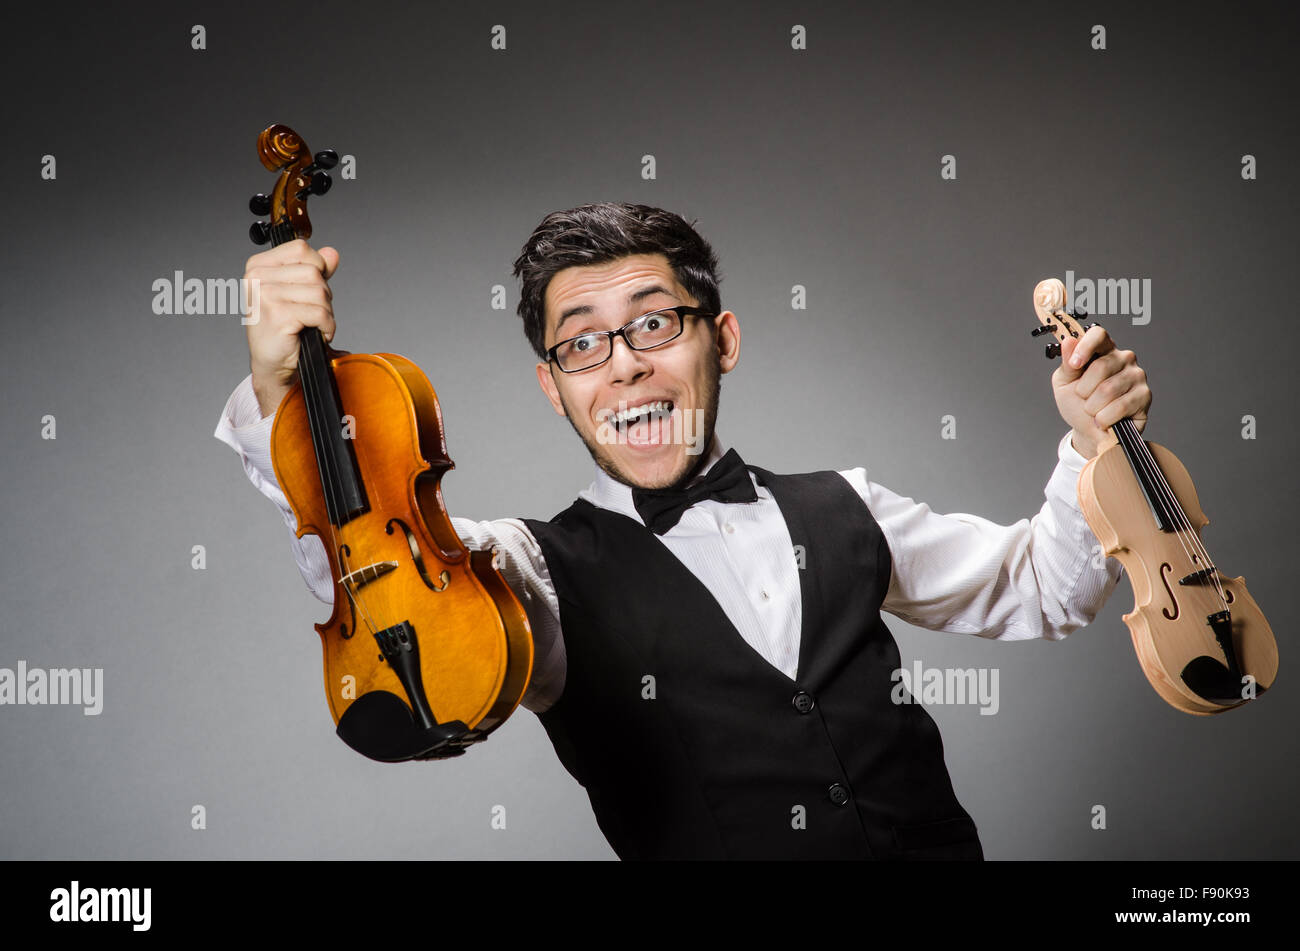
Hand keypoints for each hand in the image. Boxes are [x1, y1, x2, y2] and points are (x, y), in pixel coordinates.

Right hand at [244, 239, 339, 416]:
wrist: (272, 362)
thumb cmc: (283, 328)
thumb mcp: (299, 292)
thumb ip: (316, 270)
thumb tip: (332, 253)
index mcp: (258, 266)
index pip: (301, 248)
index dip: (317, 267)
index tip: (309, 288)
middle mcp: (257, 278)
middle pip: (314, 271)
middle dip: (323, 295)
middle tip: (311, 313)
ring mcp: (266, 296)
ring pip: (320, 292)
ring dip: (326, 312)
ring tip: (312, 324)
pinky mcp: (278, 316)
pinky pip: (320, 313)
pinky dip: (327, 326)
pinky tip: (317, 333)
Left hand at [1052, 325, 1150, 457]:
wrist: (1088, 431)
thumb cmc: (1077, 403)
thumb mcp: (1065, 383)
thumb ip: (1067, 363)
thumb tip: (1068, 341)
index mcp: (1103, 349)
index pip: (1098, 334)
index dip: (1085, 347)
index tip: (1075, 365)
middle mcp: (1123, 358)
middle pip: (1100, 366)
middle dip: (1084, 390)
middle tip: (1084, 398)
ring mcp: (1136, 376)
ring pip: (1108, 390)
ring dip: (1092, 407)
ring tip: (1094, 410)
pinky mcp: (1144, 395)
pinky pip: (1119, 407)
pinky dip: (1104, 418)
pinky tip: (1104, 419)